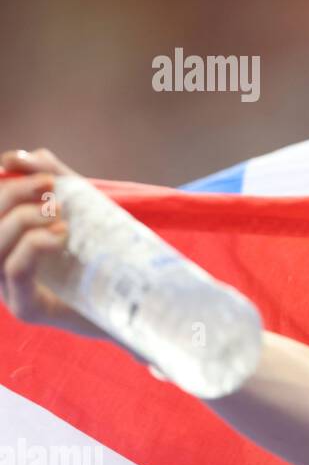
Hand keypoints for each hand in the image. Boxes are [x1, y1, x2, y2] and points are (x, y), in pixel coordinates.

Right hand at [0, 147, 105, 339]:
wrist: (138, 304)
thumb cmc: (106, 255)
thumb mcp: (81, 209)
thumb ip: (54, 179)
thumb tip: (19, 156)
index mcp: (7, 242)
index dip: (1, 185)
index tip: (31, 168)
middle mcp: (1, 266)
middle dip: (11, 195)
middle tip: (51, 186)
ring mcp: (10, 290)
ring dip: (21, 219)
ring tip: (59, 213)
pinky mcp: (28, 309)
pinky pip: (13, 270)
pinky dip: (33, 244)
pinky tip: (61, 234)